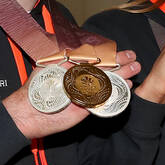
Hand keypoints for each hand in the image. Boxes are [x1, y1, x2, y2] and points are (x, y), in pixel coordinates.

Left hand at [3, 49, 140, 139]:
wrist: (30, 111)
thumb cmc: (38, 87)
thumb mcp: (54, 65)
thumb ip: (71, 58)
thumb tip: (88, 53)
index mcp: (74, 68)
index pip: (96, 59)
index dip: (110, 55)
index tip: (122, 53)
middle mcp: (81, 80)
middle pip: (105, 70)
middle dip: (120, 64)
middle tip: (134, 60)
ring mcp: (86, 93)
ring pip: (107, 83)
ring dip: (121, 76)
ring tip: (134, 70)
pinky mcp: (87, 107)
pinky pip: (104, 100)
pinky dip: (115, 93)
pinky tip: (125, 86)